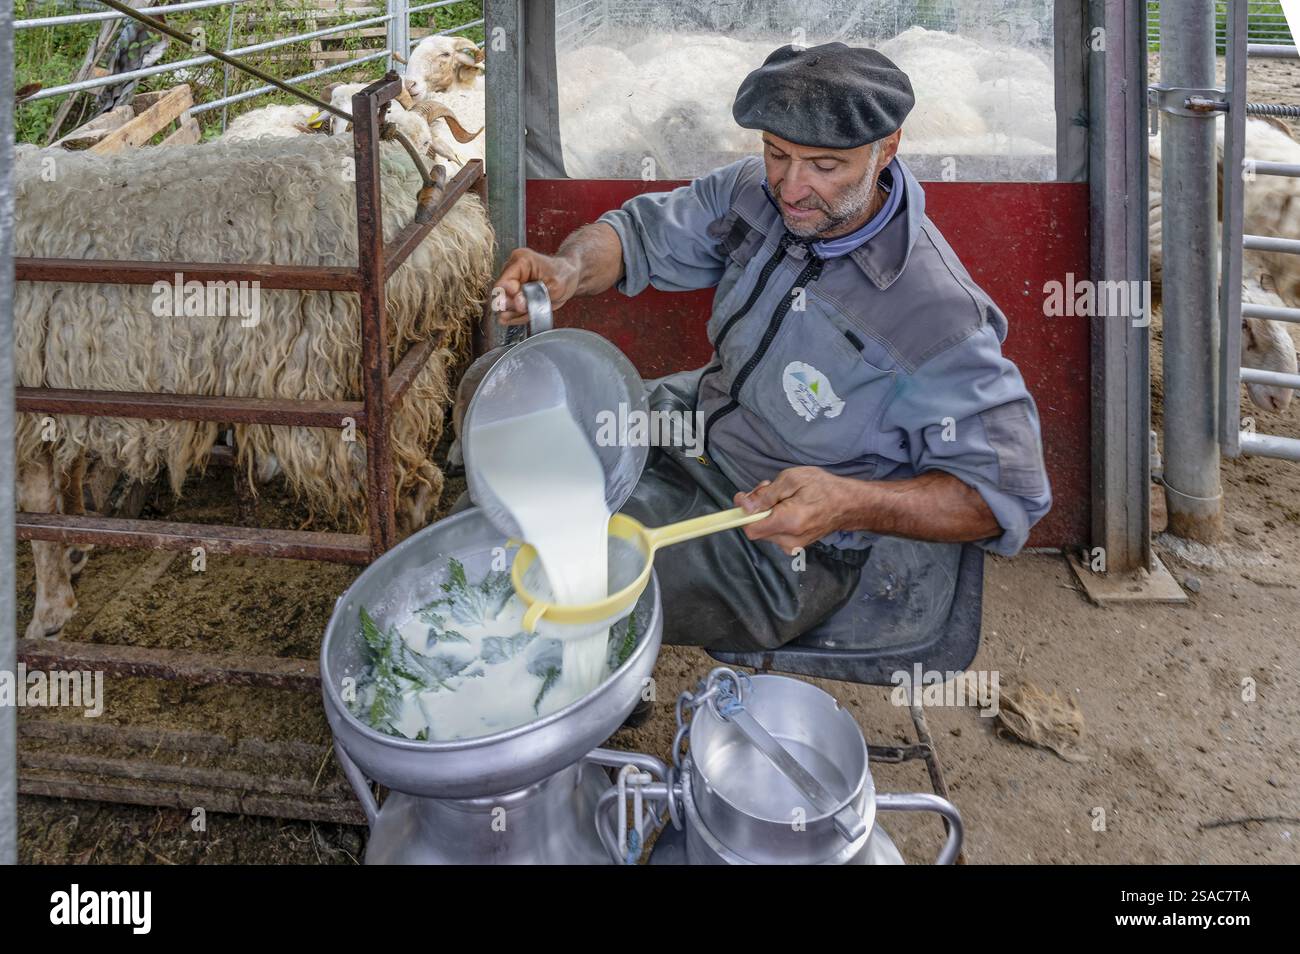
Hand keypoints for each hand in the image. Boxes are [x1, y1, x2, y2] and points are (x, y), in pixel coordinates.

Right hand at [490, 247, 579, 325]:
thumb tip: (518, 304)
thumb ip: (535, 296)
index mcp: (520, 261)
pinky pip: (511, 310)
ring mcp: (512, 281)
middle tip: (529, 309)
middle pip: (500, 296)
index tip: (523, 305)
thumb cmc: (564, 274)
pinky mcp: (514, 292)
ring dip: (517, 313)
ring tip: (533, 310)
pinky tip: (530, 313)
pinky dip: (520, 315)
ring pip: (504, 305)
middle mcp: (512, 269)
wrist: (570, 277)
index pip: (502, 284)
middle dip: (514, 308)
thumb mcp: (555, 286)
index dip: (510, 299)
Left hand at [733, 466, 855, 554]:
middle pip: (756, 528)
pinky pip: (775, 533)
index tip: (744, 497)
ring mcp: (793, 546)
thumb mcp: (792, 480)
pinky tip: (786, 506)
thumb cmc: (823, 488)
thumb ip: (766, 495)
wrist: (848, 505)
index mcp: (788, 522)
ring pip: (764, 530)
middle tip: (768, 488)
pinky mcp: (795, 546)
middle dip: (756, 508)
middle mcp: (789, 540)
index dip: (742, 513)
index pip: (751, 529)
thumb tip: (744, 506)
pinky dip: (774, 519)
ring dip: (765, 513)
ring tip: (780, 496)